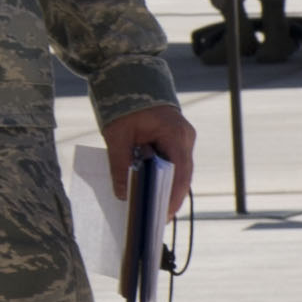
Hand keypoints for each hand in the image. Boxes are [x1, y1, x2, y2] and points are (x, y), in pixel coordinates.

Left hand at [105, 100, 195, 221]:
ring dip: (167, 189)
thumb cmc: (123, 105)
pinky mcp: (176, 141)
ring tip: (154, 212)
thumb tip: (122, 193)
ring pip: (179, 172)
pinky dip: (164, 178)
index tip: (163, 214)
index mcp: (175, 133)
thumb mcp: (117, 135)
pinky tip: (152, 192)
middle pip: (182, 175)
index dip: (173, 195)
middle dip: (170, 197)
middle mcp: (185, 137)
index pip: (180, 171)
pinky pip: (173, 164)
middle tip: (157, 220)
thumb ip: (120, 164)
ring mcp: (183, 139)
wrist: (129, 81)